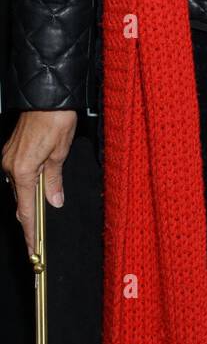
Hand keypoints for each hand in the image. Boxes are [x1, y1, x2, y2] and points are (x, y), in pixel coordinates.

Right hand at [2, 110, 78, 258]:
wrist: (48, 95)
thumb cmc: (57, 120)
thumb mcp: (61, 153)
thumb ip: (54, 180)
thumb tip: (53, 201)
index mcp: (23, 171)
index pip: (26, 210)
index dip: (30, 232)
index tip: (32, 249)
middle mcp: (10, 166)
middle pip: (21, 200)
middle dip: (31, 215)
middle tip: (41, 235)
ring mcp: (8, 158)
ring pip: (20, 186)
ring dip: (31, 196)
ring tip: (47, 204)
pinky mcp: (11, 150)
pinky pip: (19, 173)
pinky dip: (29, 182)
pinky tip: (40, 183)